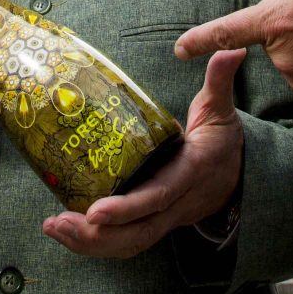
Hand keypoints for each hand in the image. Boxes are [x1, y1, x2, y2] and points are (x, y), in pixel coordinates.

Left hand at [42, 48, 245, 258]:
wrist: (240, 179)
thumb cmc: (223, 142)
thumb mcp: (222, 110)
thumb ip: (220, 81)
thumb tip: (231, 49)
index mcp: (189, 174)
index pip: (157, 196)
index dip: (127, 208)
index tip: (95, 211)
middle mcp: (176, 203)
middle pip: (137, 232)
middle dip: (96, 236)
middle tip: (56, 223)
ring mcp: (165, 218)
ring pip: (129, 243)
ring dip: (88, 244)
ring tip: (52, 228)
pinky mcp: (153, 223)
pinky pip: (126, 242)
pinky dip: (94, 244)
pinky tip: (65, 232)